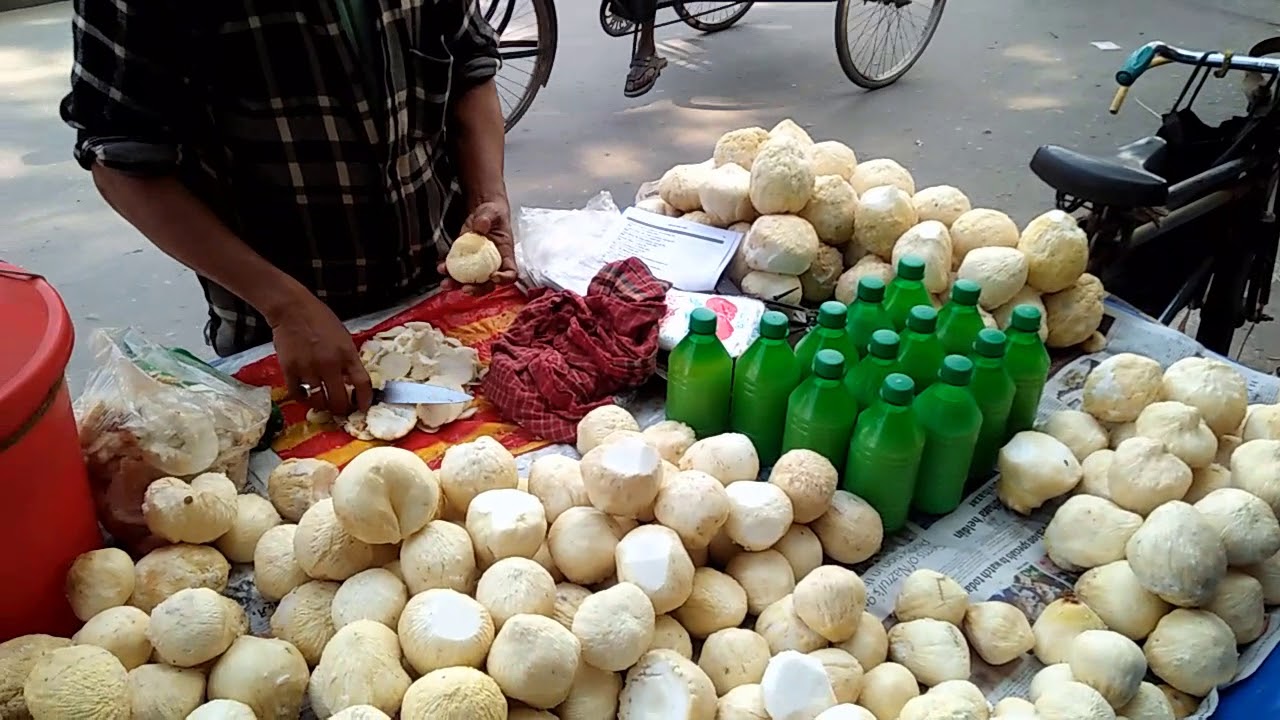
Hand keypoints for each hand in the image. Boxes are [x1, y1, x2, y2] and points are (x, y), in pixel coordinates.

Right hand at [269, 294, 372, 415]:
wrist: (292, 309)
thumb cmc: (320, 319)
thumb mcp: (343, 337)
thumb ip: (348, 359)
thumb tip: (351, 381)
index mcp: (347, 354)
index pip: (363, 384)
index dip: (365, 401)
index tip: (363, 408)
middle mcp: (330, 364)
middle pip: (340, 400)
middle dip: (342, 410)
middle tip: (341, 411)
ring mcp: (309, 368)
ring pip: (319, 401)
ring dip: (323, 406)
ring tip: (324, 405)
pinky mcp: (290, 370)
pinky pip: (298, 394)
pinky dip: (303, 398)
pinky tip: (306, 395)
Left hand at [440, 199, 517, 292]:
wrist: (482, 212)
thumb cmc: (493, 213)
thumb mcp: (492, 213)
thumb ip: (487, 219)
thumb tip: (481, 226)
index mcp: (505, 255)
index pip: (510, 273)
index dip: (504, 279)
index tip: (493, 277)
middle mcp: (492, 263)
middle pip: (488, 283)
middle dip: (477, 289)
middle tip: (466, 288)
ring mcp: (477, 263)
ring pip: (470, 281)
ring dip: (457, 285)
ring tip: (446, 284)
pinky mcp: (464, 259)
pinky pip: (457, 270)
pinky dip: (448, 271)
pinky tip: (441, 268)